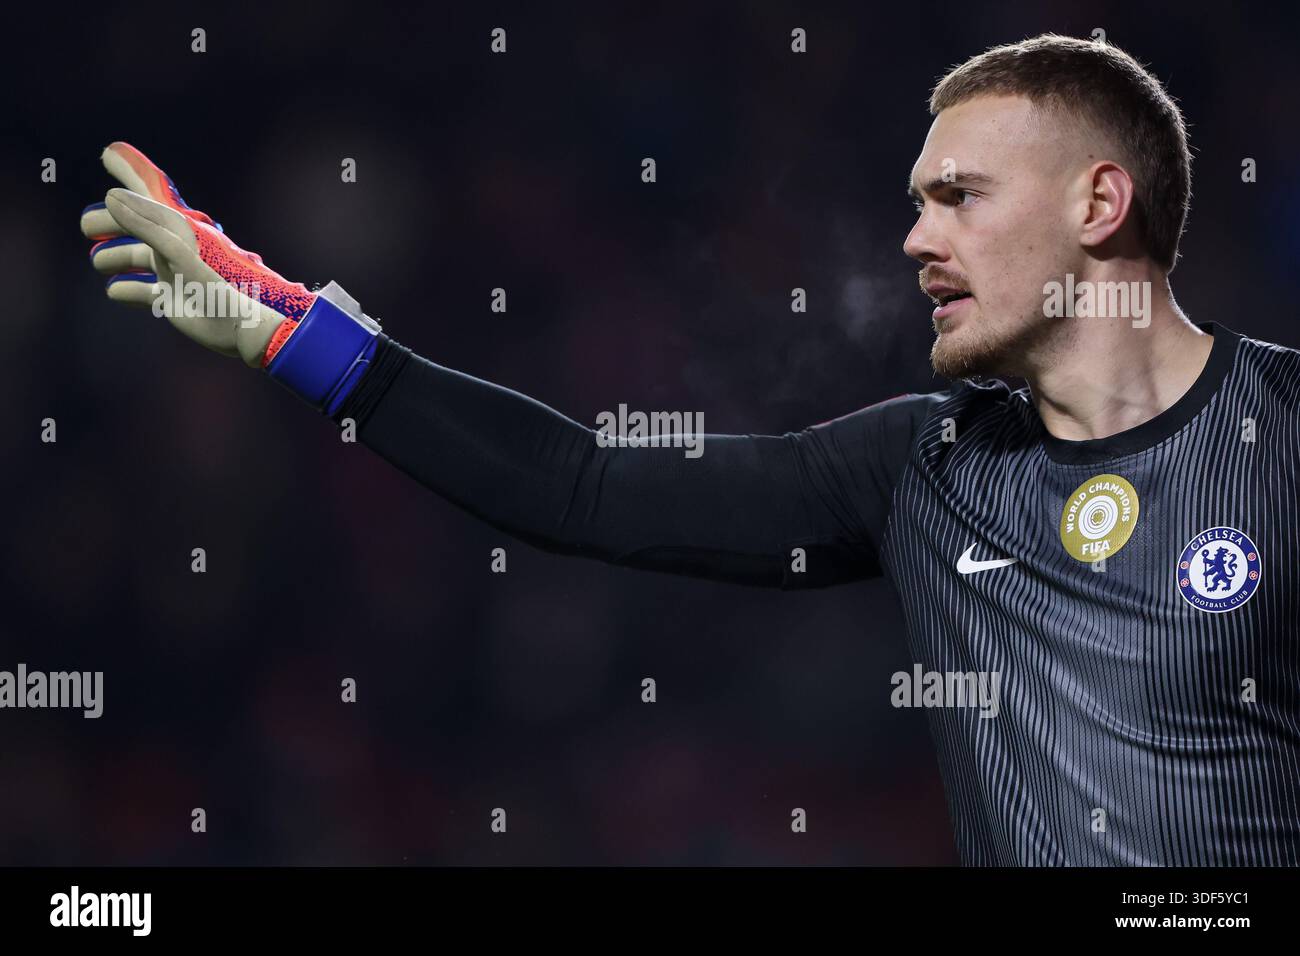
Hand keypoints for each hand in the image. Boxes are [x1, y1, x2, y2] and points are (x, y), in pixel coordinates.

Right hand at [79, 142, 315, 367]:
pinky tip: (115, 291)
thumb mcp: (180, 251)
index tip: (109, 152)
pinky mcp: (174, 299)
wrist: (246, 327)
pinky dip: (127, 290)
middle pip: (133, 226)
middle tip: (88, 228)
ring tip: (98, 262)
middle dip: (108, 224)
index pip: (147, 193)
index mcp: (178, 227)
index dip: (130, 170)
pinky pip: (143, 291)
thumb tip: (110, 197)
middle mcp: (174, 246)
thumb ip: (147, 224)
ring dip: (115, 257)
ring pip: (136, 257)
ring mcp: (173, 272)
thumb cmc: (218, 285)